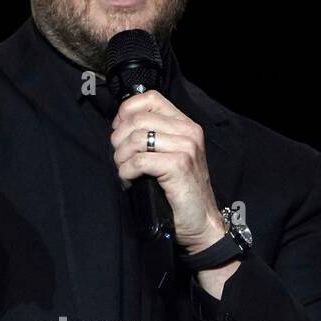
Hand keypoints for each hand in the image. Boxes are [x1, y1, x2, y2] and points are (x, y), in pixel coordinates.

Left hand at [109, 90, 223, 253]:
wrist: (201, 222)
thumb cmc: (181, 192)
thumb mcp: (170, 156)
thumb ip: (154, 137)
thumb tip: (120, 126)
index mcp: (185, 125)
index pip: (150, 98)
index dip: (127, 112)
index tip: (120, 131)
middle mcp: (188, 132)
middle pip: (138, 119)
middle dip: (119, 139)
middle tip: (120, 158)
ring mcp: (185, 148)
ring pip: (136, 139)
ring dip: (121, 157)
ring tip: (125, 170)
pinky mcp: (178, 166)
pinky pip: (139, 160)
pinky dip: (127, 171)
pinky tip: (130, 179)